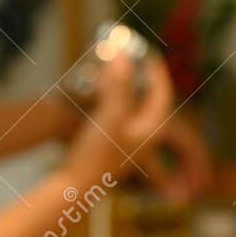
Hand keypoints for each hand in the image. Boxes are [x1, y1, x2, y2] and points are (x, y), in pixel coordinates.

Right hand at [61, 56, 210, 201]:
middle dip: (142, 77)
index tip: (148, 52)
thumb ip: (120, 83)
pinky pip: (120, 113)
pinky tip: (102, 91)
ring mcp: (128, 140)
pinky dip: (115, 97)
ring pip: (134, 105)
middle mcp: (143, 135)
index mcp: (151, 128)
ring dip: (127, 86)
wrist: (74, 184)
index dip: (155, 70)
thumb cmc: (96, 153)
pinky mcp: (113, 144)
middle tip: (133, 59)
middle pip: (150, 98)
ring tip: (116, 70)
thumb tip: (123, 54)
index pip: (161, 93)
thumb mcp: (111, 114)